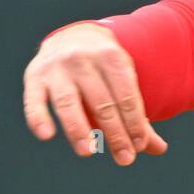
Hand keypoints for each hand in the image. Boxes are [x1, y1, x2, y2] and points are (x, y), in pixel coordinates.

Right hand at [23, 22, 168, 164]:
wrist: (71, 35)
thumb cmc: (104, 67)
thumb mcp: (123, 78)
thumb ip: (136, 114)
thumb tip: (160, 149)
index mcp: (111, 56)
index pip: (126, 95)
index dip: (135, 122)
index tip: (140, 146)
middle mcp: (83, 59)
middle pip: (102, 102)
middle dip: (115, 133)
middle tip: (125, 158)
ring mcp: (57, 68)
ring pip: (69, 102)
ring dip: (79, 129)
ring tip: (88, 151)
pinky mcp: (34, 77)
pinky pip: (34, 100)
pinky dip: (38, 117)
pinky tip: (46, 135)